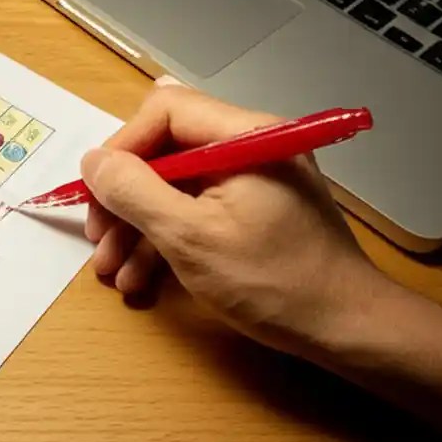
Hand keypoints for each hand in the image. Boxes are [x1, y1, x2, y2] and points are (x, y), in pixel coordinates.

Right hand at [82, 85, 389, 356]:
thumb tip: (94, 162)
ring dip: (137, 225)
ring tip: (112, 269)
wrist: (347, 329)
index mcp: (244, 135)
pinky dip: (167, 238)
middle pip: (167, 149)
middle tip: (98, 238)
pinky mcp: (256, 211)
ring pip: (177, 185)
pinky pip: (198, 209)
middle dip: (125, 196)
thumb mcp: (189, 237)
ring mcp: (255, 179)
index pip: (165, 111)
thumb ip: (135, 192)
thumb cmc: (272, 281)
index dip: (122, 148)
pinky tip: (141, 276)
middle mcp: (250, 146)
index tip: (95, 192)